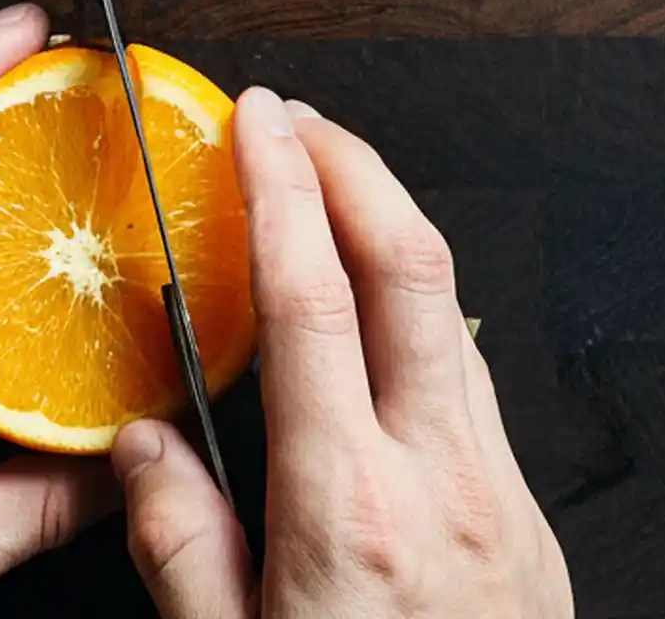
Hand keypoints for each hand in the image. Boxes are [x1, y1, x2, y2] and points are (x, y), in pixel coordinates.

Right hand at [111, 89, 572, 617]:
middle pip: (416, 268)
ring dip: (388, 230)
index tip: (255, 127)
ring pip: (453, 311)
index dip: (280, 193)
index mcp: (349, 508)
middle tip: (297, 121)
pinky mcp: (523, 512)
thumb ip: (176, 542)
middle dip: (355, 167)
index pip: (315, 302)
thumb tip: (141, 445)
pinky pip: (467, 375)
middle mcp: (443, 479)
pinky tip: (374, 311)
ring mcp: (498, 490)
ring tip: (323, 194)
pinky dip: (416, 309)